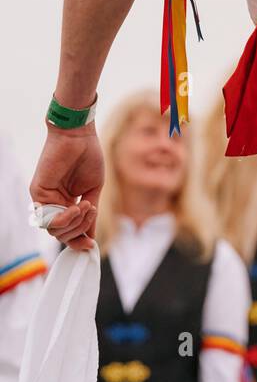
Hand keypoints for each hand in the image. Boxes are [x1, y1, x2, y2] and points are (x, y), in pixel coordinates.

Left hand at [30, 123, 103, 251]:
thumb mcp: (94, 190)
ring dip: (74, 224)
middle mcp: (53, 203)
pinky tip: (77, 206)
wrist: (79, 135)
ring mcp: (44, 199)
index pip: (68, 231)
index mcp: (66, 203)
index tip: (91, 246)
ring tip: (86, 207)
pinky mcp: (37, 193)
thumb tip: (91, 238)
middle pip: (61, 234)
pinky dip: (64, 218)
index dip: (79, 241)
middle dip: (79, 230)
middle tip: (91, 212)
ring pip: (54, 230)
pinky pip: (48, 218)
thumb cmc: (88, 156)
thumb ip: (90, 215)